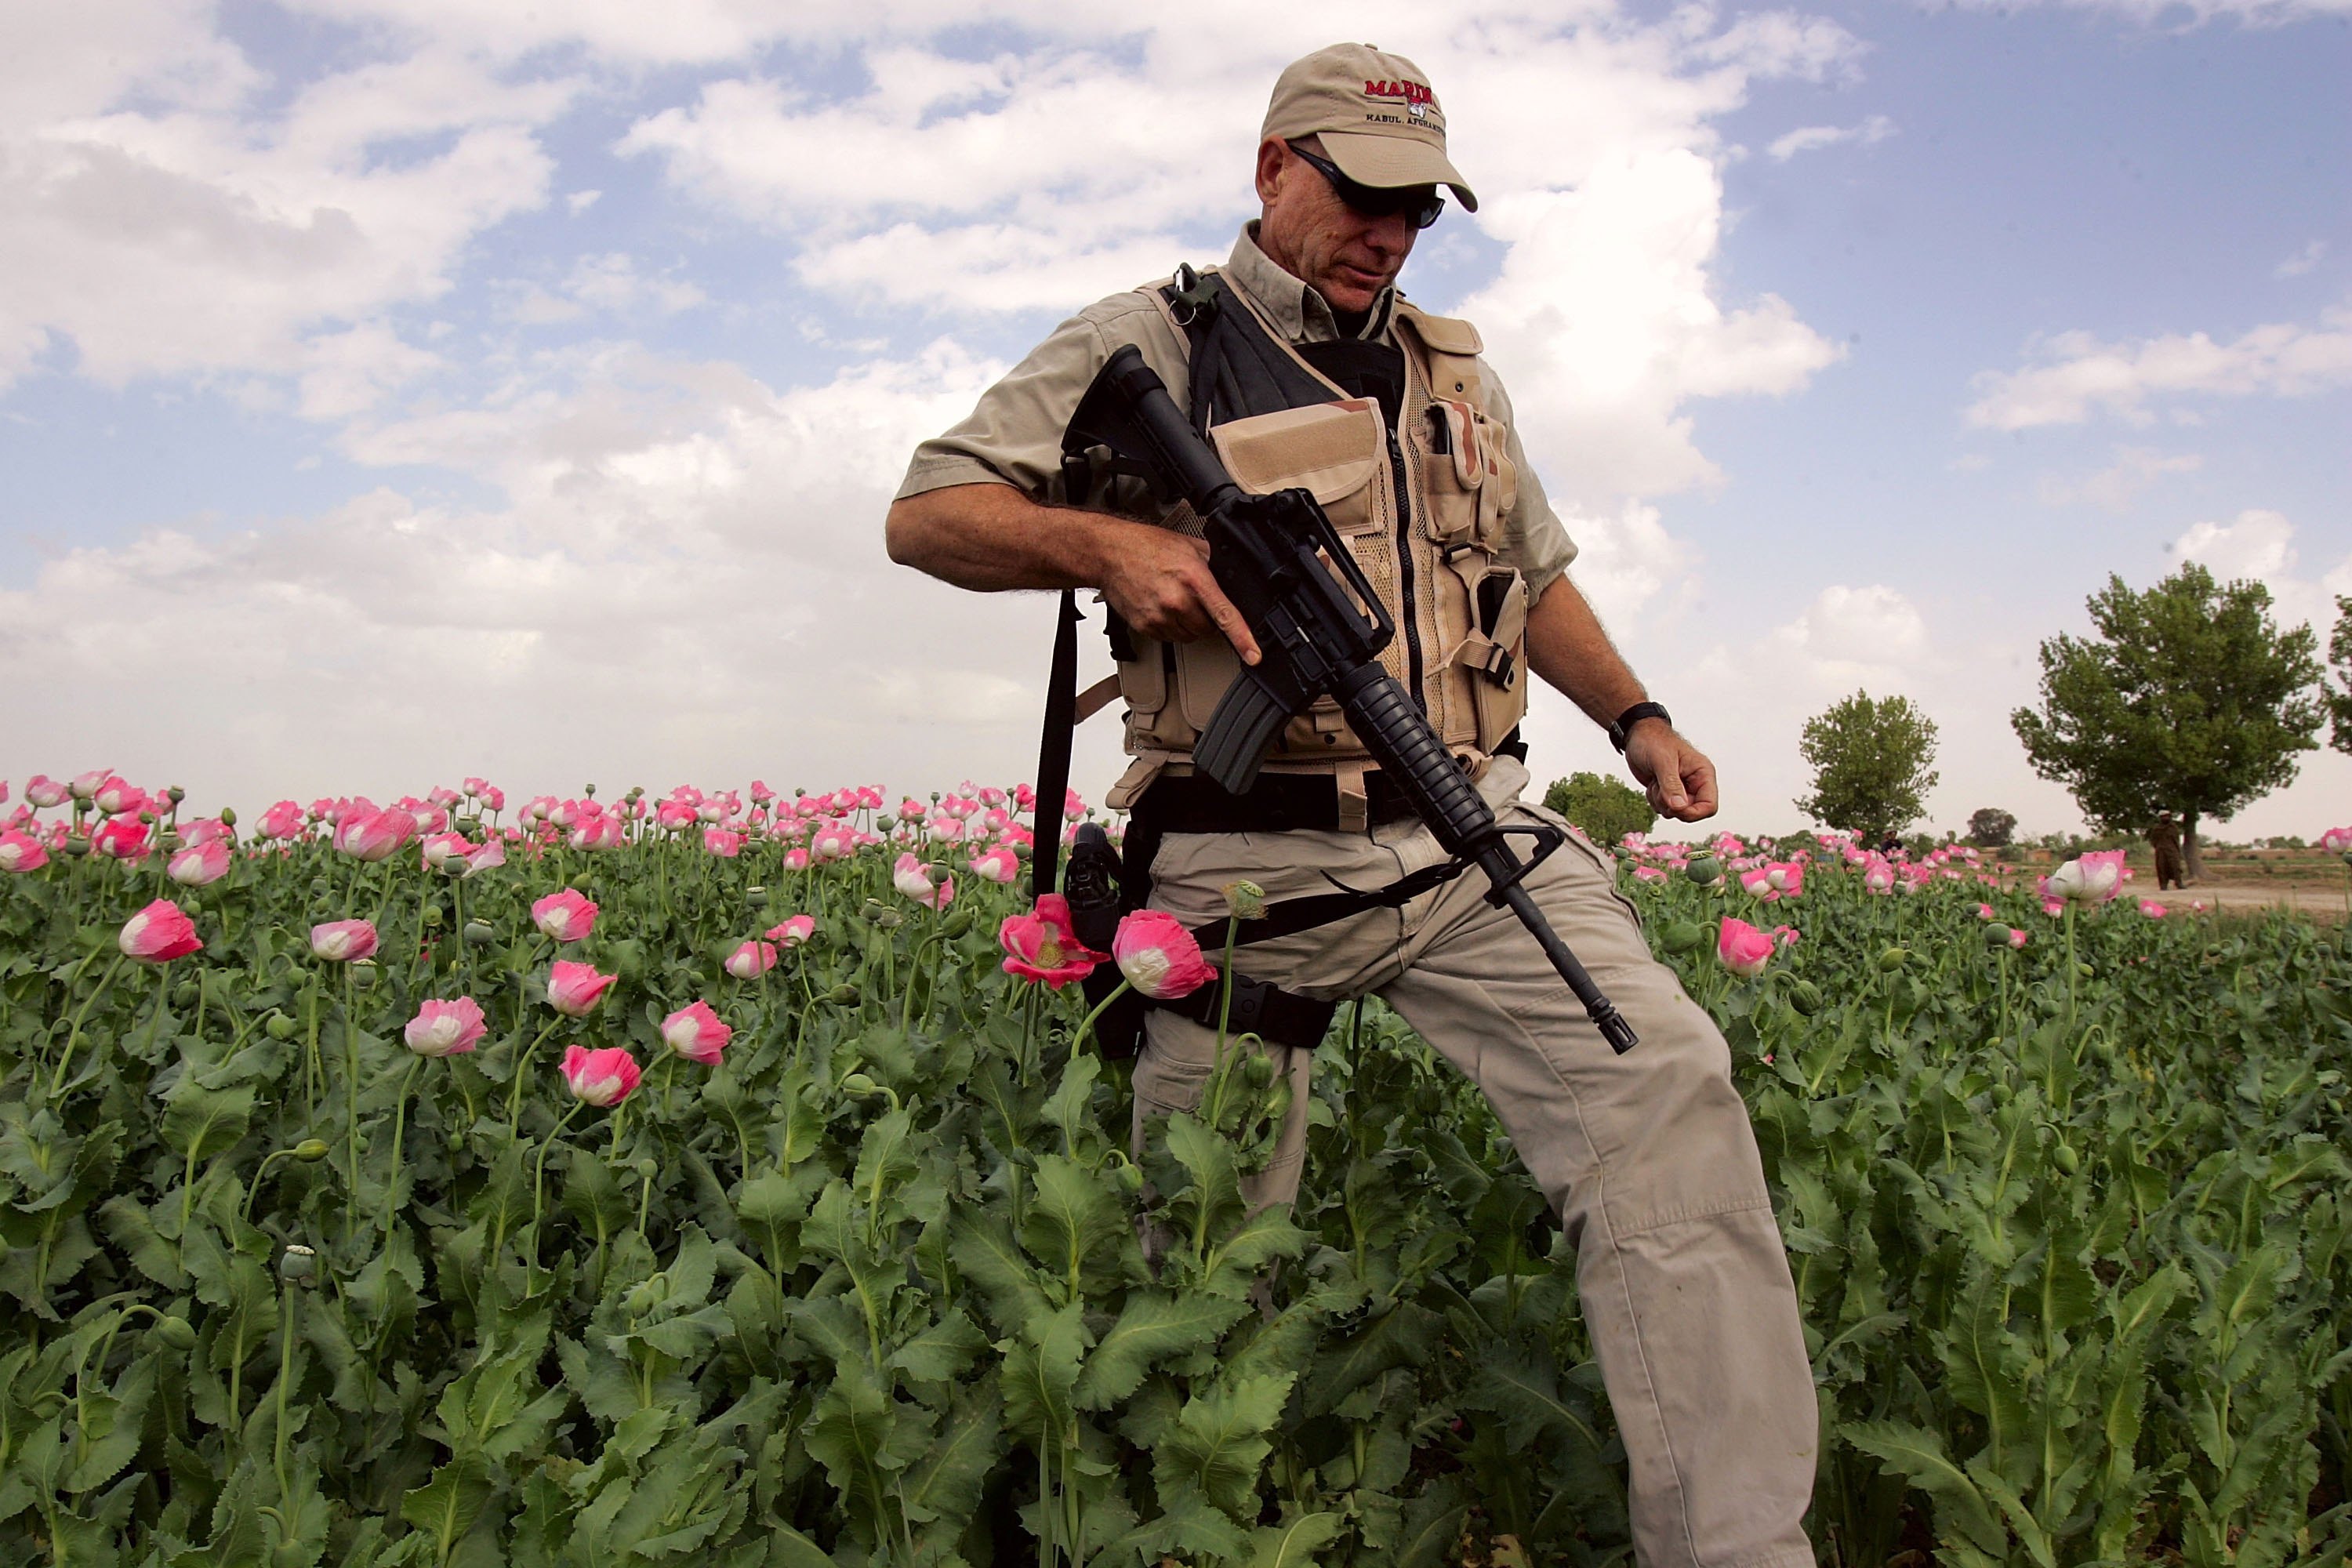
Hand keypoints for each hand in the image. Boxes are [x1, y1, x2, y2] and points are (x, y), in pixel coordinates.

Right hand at [1097, 525, 1260, 663]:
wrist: (1109, 553)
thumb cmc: (1145, 546)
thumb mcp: (1189, 546)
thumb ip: (1213, 563)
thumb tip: (1232, 577)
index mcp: (1194, 579)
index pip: (1225, 614)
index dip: (1242, 638)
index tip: (1253, 655)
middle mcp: (1176, 600)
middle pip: (1208, 629)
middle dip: (1207, 619)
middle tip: (1195, 600)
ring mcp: (1159, 617)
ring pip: (1189, 636)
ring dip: (1188, 625)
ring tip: (1175, 601)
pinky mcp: (1145, 627)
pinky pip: (1169, 638)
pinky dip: (1170, 627)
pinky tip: (1162, 607)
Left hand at [1625, 723, 1717, 821]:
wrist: (1638, 736)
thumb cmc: (1653, 740)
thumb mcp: (1662, 761)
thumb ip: (1671, 784)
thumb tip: (1679, 806)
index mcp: (1703, 773)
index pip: (1709, 805)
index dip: (1693, 813)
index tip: (1675, 807)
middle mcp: (1696, 784)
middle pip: (1692, 812)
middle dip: (1672, 806)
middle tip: (1660, 788)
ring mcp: (1682, 789)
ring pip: (1676, 812)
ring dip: (1661, 802)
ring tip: (1656, 781)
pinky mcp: (1669, 793)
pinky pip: (1664, 809)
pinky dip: (1654, 800)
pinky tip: (1652, 783)